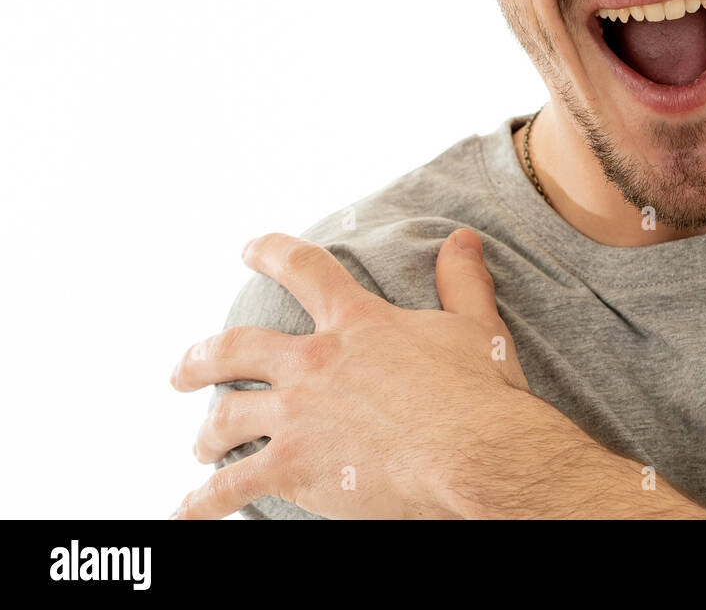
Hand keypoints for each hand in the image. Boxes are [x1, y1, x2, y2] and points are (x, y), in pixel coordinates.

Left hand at [169, 228, 529, 518]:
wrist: (472, 454)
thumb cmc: (479, 392)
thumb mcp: (476, 325)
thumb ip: (463, 280)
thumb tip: (462, 238)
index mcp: (356, 322)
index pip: (304, 269)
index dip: (271, 252)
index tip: (248, 249)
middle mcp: (314, 362)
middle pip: (236, 349)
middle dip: (202, 359)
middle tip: (184, 370)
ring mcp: (296, 417)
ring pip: (226, 418)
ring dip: (206, 433)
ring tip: (200, 444)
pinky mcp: (292, 469)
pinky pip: (230, 487)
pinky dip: (202, 500)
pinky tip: (186, 509)